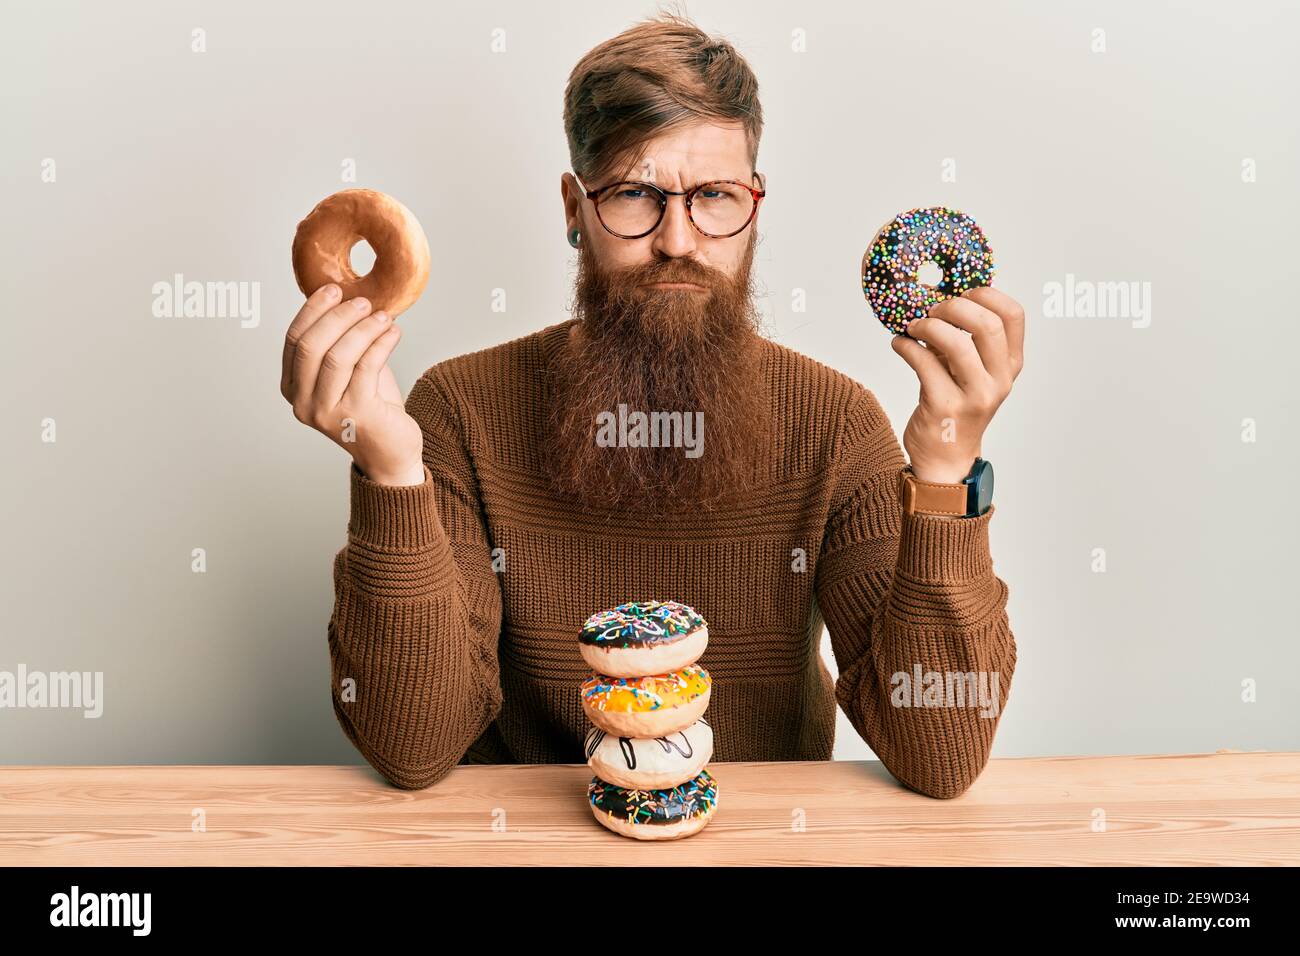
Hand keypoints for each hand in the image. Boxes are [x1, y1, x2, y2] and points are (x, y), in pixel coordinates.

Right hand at [280, 284, 425, 485]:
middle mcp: (304, 403)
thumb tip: (348, 299)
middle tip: (362, 301)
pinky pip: (367, 366)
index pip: (294, 340)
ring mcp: (328, 412)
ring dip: (363, 329)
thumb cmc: (370, 407)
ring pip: (338, 356)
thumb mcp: (347, 372)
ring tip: (383, 316)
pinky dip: (381, 343)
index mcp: (293, 388)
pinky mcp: (358, 415)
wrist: (392, 451)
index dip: (312, 311)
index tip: (332, 289)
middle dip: (337, 317)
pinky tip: (393, 333)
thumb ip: (339, 342)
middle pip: (312, 346)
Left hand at [890, 287, 1024, 483]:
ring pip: (956, 344)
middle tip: (932, 309)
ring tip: (913, 327)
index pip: (1014, 316)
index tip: (962, 292)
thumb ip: (965, 340)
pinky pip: (924, 363)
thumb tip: (937, 300)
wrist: (945, 457)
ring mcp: (974, 396)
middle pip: (987, 325)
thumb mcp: (972, 373)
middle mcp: (998, 380)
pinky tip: (899, 344)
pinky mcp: (944, 406)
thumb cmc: (955, 406)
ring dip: (928, 327)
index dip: (987, 295)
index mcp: (1010, 366)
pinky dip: (906, 346)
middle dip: (954, 307)